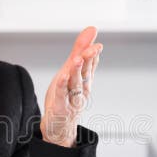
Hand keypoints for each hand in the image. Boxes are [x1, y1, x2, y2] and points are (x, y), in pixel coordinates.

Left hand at [40, 26, 102, 146]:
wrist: (60, 127)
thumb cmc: (66, 97)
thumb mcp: (72, 71)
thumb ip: (80, 51)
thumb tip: (92, 30)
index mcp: (84, 81)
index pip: (90, 65)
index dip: (93, 55)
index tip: (97, 45)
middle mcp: (80, 90)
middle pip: (85, 73)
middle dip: (89, 60)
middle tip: (92, 48)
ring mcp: (71, 99)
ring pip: (75, 83)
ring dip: (76, 71)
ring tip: (78, 59)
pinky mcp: (60, 107)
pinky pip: (60, 95)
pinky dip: (61, 86)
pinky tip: (62, 76)